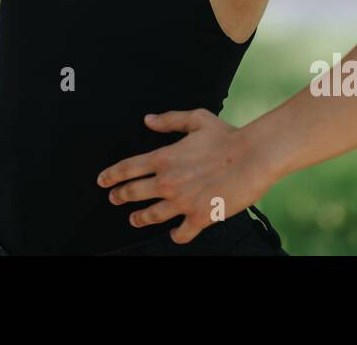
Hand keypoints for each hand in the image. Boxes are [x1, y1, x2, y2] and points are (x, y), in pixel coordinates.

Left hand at [96, 108, 271, 243]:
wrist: (254, 157)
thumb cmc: (228, 137)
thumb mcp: (196, 119)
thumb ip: (169, 120)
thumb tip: (149, 120)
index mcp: (164, 158)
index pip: (127, 168)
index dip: (111, 176)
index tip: (103, 181)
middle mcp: (168, 182)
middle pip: (133, 193)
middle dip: (120, 196)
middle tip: (114, 198)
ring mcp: (182, 202)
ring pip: (151, 215)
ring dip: (140, 218)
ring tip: (134, 219)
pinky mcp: (200, 217)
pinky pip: (181, 233)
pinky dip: (176, 235)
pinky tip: (174, 233)